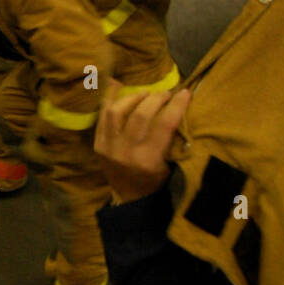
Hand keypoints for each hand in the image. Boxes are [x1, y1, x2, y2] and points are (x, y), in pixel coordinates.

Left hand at [94, 81, 191, 203]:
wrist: (129, 197)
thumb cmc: (155, 181)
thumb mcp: (170, 165)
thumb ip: (173, 140)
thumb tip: (180, 106)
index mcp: (148, 160)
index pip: (164, 125)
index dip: (176, 105)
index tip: (185, 93)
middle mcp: (126, 153)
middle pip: (140, 114)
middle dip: (156, 98)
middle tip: (166, 94)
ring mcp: (108, 148)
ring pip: (116, 112)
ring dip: (133, 97)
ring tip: (145, 93)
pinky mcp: (98, 145)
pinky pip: (102, 116)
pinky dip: (111, 99)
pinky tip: (120, 86)